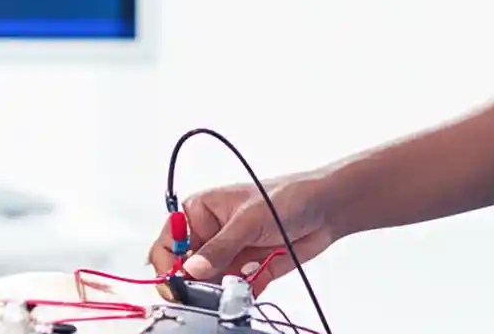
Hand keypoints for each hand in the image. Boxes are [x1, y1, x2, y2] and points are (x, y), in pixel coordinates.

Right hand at [146, 172, 339, 295]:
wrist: (325, 209)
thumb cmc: (286, 197)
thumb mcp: (249, 220)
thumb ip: (219, 248)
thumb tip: (190, 270)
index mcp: (198, 212)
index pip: (168, 243)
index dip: (168, 265)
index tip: (176, 283)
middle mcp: (209, 235)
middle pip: (184, 269)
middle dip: (192, 284)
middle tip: (204, 292)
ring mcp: (227, 255)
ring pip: (207, 284)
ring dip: (217, 291)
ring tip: (235, 284)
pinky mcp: (246, 271)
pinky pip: (233, 291)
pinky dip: (239, 295)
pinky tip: (253, 281)